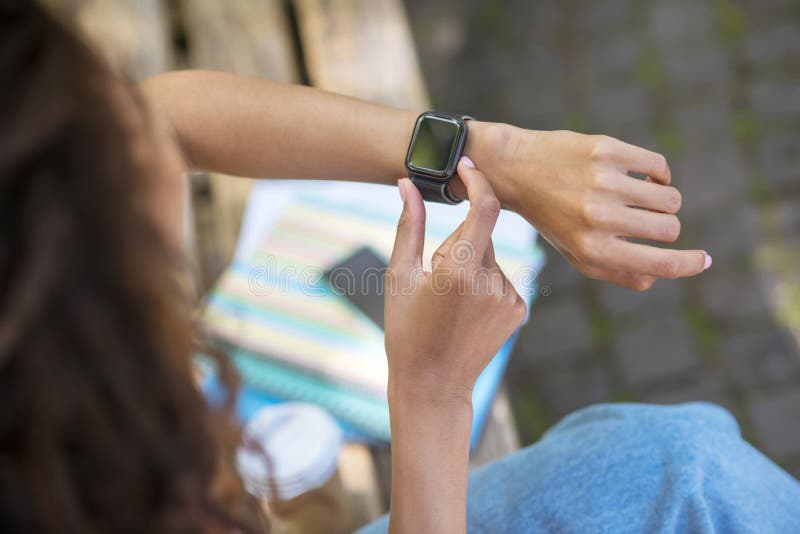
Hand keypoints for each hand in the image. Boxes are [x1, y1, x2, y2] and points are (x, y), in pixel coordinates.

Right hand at [385, 158, 525, 404]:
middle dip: (458, 244)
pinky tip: (466, 312)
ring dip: (471, 266)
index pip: (485, 208)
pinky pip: (502, 280)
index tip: (467, 166)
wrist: (433, 385)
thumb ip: (409, 225)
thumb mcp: (399, 276)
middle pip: (480, 236)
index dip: (478, 181)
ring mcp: (510, 299)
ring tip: (449, 303)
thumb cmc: (406, 329)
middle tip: (434, 279)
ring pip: (491, 258)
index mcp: (461, 271)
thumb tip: (407, 184)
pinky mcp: (519, 311)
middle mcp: (493, 283)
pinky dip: (484, 285)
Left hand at [466, 125, 711, 289]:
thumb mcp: (573, 252)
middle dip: (666, 227)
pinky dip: (656, 173)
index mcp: (592, 249)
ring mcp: (604, 182)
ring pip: (669, 197)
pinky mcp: (606, 150)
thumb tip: (656, 278)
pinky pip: (658, 166)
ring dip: (661, 199)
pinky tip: (640, 176)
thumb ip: (615, 271)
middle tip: (644, 219)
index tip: (703, 259)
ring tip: (638, 197)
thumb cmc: (550, 215)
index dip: (689, 264)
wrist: (513, 169)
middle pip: (670, 228)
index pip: (660, 263)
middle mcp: (599, 218)